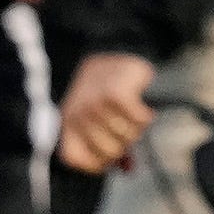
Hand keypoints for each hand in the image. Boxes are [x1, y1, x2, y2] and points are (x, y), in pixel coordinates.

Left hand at [60, 52, 156, 173]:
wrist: (118, 44)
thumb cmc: (109, 86)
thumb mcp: (100, 116)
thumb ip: (110, 144)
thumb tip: (128, 169)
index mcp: (67, 121)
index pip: (76, 160)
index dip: (99, 164)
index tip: (113, 156)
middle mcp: (77, 114)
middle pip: (109, 152)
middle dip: (125, 142)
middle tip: (129, 127)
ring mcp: (95, 104)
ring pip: (127, 136)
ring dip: (137, 127)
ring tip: (135, 111)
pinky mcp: (116, 94)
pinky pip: (139, 121)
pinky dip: (146, 116)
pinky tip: (144, 106)